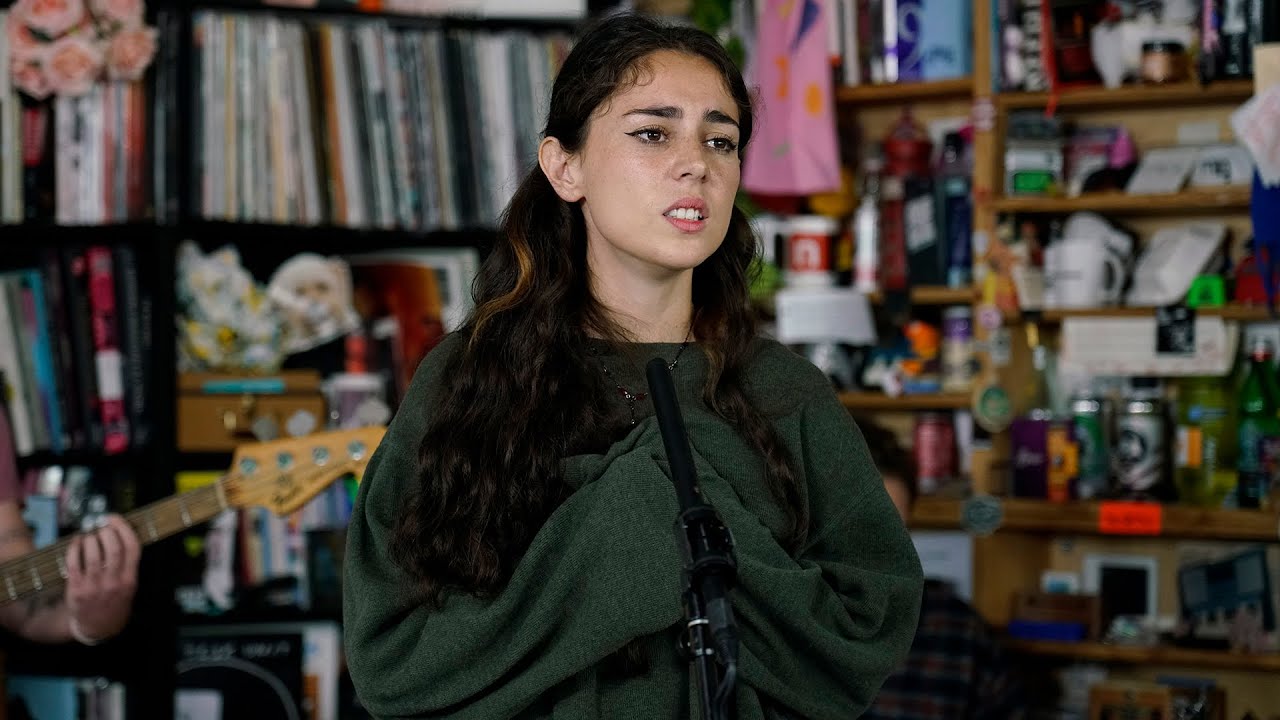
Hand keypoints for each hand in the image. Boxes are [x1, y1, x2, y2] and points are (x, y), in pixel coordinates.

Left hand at [64, 514, 140, 642]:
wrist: (97, 628)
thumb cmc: (114, 603)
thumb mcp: (130, 586)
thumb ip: (127, 565)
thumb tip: (119, 533)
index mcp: (130, 579)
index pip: (132, 547)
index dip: (123, 527)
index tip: (113, 518)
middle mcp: (114, 582)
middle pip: (113, 547)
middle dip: (105, 530)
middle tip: (100, 526)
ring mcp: (94, 587)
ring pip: (93, 554)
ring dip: (89, 538)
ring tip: (88, 535)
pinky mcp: (76, 590)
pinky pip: (74, 563)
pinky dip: (74, 548)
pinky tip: (76, 542)